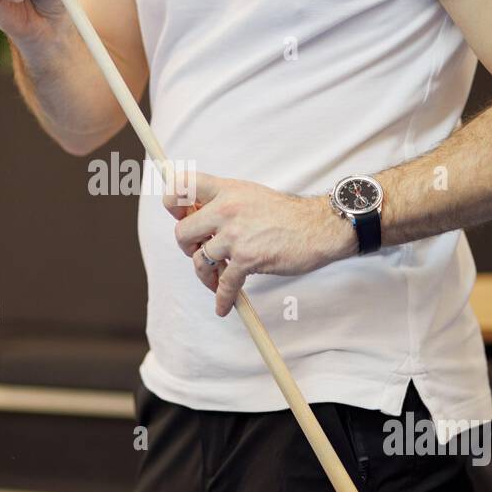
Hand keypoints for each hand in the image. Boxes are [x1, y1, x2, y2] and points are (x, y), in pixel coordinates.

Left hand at [164, 172, 355, 316]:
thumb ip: (223, 202)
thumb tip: (197, 217)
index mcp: (226, 190)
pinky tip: (223, 306)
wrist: (318, 227)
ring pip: (200, 260)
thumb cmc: (285, 214)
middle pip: (182, 232)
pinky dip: (222, 299)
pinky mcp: (247, 258)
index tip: (181, 216)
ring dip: (205, 274)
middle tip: (200, 251)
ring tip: (215, 279)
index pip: (181, 185)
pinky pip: (224, 284)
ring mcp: (235, 235)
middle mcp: (226, 209)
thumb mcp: (249, 194)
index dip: (173, 203)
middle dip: (188, 247)